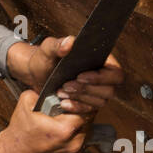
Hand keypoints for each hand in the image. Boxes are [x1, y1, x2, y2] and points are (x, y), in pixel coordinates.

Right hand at [0, 89, 89, 152]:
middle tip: (71, 102)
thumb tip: (53, 84)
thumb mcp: (26, 102)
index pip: (85, 109)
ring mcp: (74, 152)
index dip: (78, 100)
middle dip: (81, 109)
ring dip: (79, 120)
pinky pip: (81, 138)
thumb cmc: (20, 131)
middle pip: (88, 119)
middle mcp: (73, 144)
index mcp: (64, 130)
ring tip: (68, 113)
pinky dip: (76, 130)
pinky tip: (65, 124)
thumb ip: (42, 91)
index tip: (71, 97)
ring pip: (87, 129)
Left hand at [6, 38, 123, 117]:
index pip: (116, 73)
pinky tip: (62, 103)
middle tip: (66, 85)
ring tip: (60, 91)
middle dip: (87, 89)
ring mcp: (96, 92)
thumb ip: (57, 44)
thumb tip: (70, 42)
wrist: (36, 74)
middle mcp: (103, 77)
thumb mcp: (47, 49)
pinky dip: (76, 107)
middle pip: (110, 90)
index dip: (102, 77)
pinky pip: (89, 111)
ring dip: (81, 98)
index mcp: (101, 60)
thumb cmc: (45, 58)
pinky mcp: (87, 104)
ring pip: (100, 101)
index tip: (80, 76)